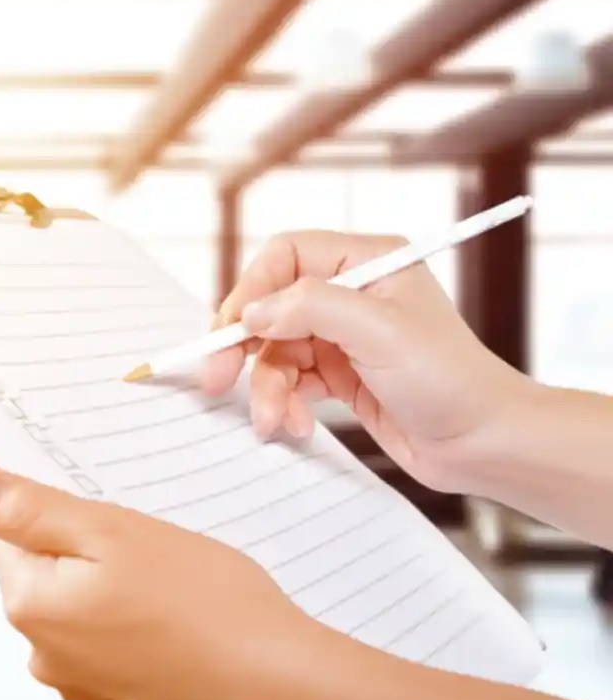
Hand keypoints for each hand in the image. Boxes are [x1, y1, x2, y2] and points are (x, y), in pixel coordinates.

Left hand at [0, 466, 333, 699]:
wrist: (276, 684)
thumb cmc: (207, 604)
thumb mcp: (114, 531)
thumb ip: (32, 509)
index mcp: (30, 605)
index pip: (11, 535)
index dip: (62, 515)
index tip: (110, 517)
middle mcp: (43, 654)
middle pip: (46, 574)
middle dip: (91, 553)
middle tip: (149, 551)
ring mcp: (79, 685)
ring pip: (82, 610)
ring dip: (115, 592)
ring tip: (172, 590)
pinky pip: (110, 646)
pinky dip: (136, 630)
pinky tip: (178, 624)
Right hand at [199, 230, 533, 493]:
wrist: (483, 443)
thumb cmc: (450, 379)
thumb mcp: (379, 332)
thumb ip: (309, 307)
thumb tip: (252, 312)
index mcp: (368, 260)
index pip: (286, 256)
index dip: (252, 290)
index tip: (231, 331)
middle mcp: (352, 292)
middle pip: (270, 307)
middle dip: (242, 346)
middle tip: (216, 378)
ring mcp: (344, 335)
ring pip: (274, 351)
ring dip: (266, 388)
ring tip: (274, 421)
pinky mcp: (340, 373)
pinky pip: (289, 381)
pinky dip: (284, 403)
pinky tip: (296, 425)